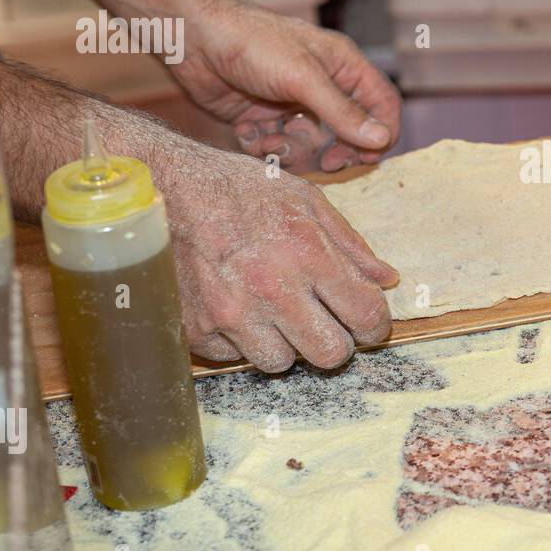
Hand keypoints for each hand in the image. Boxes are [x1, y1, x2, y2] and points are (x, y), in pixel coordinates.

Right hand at [161, 145, 398, 371]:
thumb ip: (350, 244)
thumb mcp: (306, 199)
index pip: (365, 316)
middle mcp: (272, 290)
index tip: (368, 321)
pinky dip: (241, 340)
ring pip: (282, 363)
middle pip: (330, 354)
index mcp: (308, 254)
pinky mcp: (197, 330)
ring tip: (276, 311)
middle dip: (337, 341)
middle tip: (326, 321)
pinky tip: (238, 308)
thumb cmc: (239, 189)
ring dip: (287, 343)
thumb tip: (386, 279)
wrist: (163, 188)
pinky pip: (236, 356)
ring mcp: (231, 315)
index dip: (375, 324)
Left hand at [174, 0, 401, 172]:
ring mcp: (291, 105)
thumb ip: (343, 112)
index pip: (382, 105)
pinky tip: (246, 129)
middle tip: (324, 163)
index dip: (381, 134)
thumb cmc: (253, 44)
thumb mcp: (303, 78)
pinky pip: (276, 147)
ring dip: (289, 150)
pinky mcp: (262, 118)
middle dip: (332, 151)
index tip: (364, 157)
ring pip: (309, 146)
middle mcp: (322, 87)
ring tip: (268, 139)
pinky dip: (261, 146)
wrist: (193, 37)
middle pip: (347, 134)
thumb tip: (382, 139)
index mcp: (343, 68)